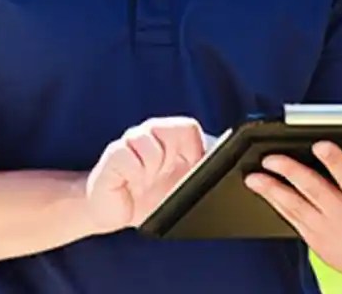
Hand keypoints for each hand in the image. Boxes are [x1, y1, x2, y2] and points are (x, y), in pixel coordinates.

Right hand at [81, 117, 206, 234]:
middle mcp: (150, 136)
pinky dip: (134, 172)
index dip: (195, 149)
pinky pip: (126, 155)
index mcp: (170, 142)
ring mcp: (130, 144)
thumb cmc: (147, 202)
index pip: (188, 128)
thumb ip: (200, 178)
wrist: (112, 213)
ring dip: (152, 166)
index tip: (192, 170)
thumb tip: (228, 178)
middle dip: (173, 157)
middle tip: (164, 176)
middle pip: (171, 128)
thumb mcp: (180, 193)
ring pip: (146, 140)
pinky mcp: (113, 156)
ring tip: (146, 182)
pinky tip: (132, 183)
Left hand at [245, 136, 341, 279]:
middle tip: (272, 156)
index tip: (319, 143)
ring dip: (273, 190)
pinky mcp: (315, 239)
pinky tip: (259, 188)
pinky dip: (274, 204)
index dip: (335, 161)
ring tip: (254, 175)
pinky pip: (291, 219)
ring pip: (296, 206)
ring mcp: (328, 229)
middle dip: (292, 172)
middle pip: (315, 191)